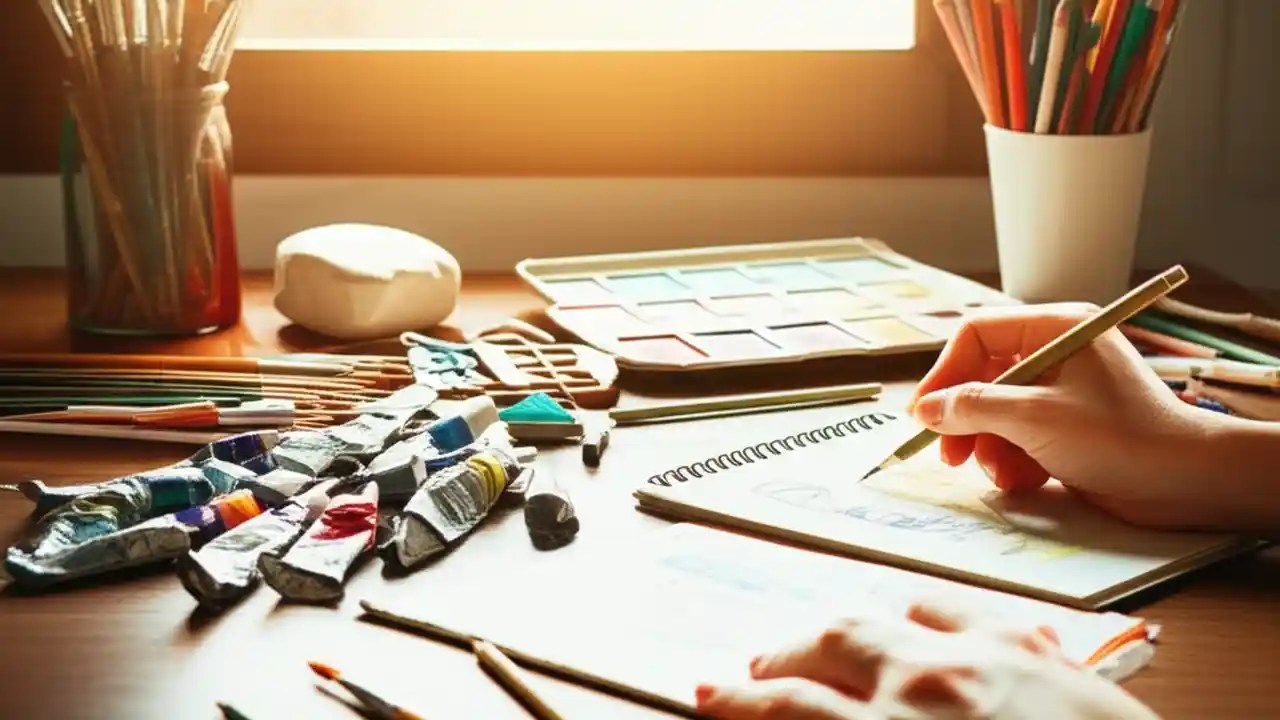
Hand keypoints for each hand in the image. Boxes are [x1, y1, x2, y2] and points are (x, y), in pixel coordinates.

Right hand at [696, 601, 1157, 719]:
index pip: (784, 707)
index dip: (734, 701)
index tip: (709, 696)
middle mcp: (929, 687)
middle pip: (827, 642)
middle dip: (782, 653)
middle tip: (758, 665)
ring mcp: (986, 659)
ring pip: (890, 612)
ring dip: (851, 625)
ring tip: (832, 634)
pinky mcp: (1037, 650)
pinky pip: (968, 610)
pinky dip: (934, 612)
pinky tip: (925, 618)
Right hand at [906, 304, 1253, 528]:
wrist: (1187, 482)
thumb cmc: (1120, 437)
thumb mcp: (1035, 417)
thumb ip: (973, 408)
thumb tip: (924, 409)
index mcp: (1056, 328)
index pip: (977, 335)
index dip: (944, 373)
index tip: (923, 413)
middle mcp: (1058, 352)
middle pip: (983, 376)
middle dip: (964, 419)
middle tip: (950, 455)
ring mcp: (1064, 391)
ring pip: (998, 412)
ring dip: (990, 447)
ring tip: (999, 475)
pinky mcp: (1069, 427)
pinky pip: (1020, 436)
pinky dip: (1014, 460)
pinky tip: (1024, 482)